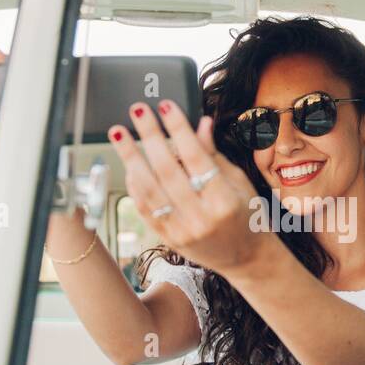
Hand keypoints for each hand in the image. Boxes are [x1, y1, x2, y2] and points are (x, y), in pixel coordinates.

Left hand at [109, 100, 272, 275]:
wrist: (245, 258)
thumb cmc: (246, 215)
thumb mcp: (238, 182)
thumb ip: (214, 155)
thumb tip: (200, 122)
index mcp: (224, 201)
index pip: (196, 158)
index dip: (179, 129)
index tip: (166, 106)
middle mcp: (201, 218)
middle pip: (167, 171)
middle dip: (149, 136)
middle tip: (137, 111)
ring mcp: (182, 231)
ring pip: (149, 189)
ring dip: (130, 158)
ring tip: (119, 133)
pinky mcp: (168, 239)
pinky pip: (145, 208)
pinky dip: (135, 184)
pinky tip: (128, 164)